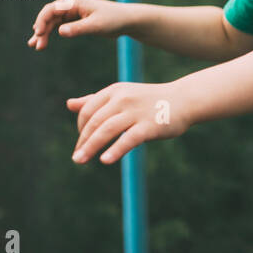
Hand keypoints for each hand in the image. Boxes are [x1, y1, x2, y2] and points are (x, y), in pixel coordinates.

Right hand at [28, 0, 130, 50]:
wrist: (126, 20)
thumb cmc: (113, 20)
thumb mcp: (96, 25)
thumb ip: (78, 28)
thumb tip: (60, 31)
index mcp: (74, 3)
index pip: (51, 9)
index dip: (42, 20)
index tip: (39, 33)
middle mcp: (70, 6)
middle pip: (49, 17)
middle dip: (41, 30)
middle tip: (35, 46)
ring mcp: (72, 14)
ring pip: (53, 23)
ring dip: (44, 34)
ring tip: (36, 47)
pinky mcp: (76, 21)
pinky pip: (60, 27)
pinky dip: (52, 34)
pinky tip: (44, 42)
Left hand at [67, 81, 189, 164]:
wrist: (183, 100)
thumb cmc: (150, 101)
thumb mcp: (121, 96)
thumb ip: (95, 101)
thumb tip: (69, 104)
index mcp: (114, 91)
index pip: (88, 111)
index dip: (81, 128)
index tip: (82, 142)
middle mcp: (122, 99)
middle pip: (94, 122)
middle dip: (83, 141)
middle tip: (76, 158)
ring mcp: (136, 112)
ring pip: (106, 130)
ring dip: (91, 147)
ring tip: (80, 160)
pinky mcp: (149, 126)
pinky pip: (128, 139)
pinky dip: (116, 150)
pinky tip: (105, 160)